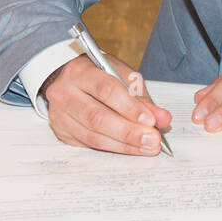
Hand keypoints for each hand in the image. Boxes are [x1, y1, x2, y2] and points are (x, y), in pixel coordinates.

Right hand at [42, 54, 172, 155]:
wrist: (66, 80)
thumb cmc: (97, 75)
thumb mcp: (120, 76)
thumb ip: (141, 97)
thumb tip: (162, 118)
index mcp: (80, 72)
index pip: (106, 90)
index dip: (130, 107)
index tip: (150, 120)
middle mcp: (64, 93)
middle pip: (97, 117)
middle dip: (129, 132)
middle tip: (152, 140)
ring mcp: (59, 114)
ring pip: (93, 136)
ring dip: (124, 145)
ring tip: (146, 147)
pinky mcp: (61, 131)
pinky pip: (88, 145)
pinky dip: (113, 148)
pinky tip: (129, 148)